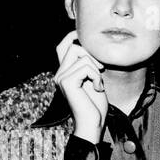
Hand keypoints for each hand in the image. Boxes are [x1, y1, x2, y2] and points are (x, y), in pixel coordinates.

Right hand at [55, 31, 106, 146]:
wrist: (93, 123)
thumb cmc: (95, 105)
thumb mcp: (93, 80)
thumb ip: (88, 65)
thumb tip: (90, 47)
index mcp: (64, 72)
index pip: (62, 47)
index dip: (72, 37)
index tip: (83, 36)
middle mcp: (59, 74)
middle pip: (73, 47)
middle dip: (92, 56)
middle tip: (100, 72)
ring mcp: (61, 77)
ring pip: (82, 57)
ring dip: (96, 70)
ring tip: (98, 84)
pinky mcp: (67, 82)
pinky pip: (86, 67)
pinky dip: (97, 76)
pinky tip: (98, 88)